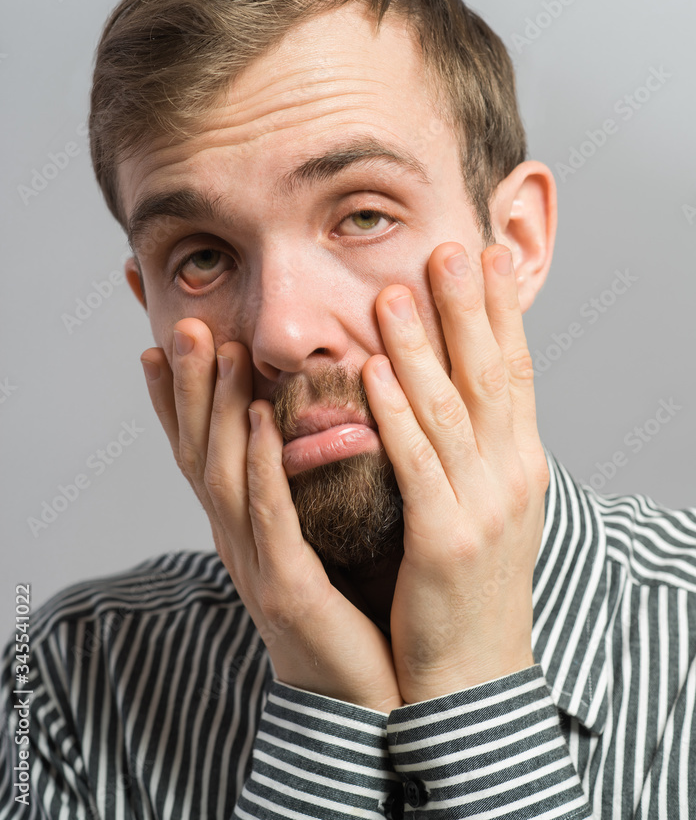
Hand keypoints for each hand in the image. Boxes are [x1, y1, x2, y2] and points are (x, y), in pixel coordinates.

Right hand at [140, 323, 402, 712]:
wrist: (362, 698)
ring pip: (224, 473)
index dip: (176, 396)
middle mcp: (236, 539)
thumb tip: (300, 422)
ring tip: (217, 350)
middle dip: (190, 386)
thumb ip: (300, 483)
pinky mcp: (287, 587)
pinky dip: (261, 465)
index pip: (200, 448)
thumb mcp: (313, 535)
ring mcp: (256, 563)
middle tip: (182, 324)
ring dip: (217, 409)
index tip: (159, 340)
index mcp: (243, 525)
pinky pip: (270, 516)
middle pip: (200, 449)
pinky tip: (259, 420)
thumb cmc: (346, 609)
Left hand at [360, 242, 548, 703]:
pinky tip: (376, 373)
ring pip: (450, 412)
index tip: (486, 256)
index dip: (500, 312)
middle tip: (451, 249)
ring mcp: (483, 509)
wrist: (472, 676)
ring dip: (423, 349)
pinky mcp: (445, 542)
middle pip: (491, 377)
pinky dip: (396, 417)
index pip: (516, 371)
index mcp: (520, 463)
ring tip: (395, 295)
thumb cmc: (469, 586)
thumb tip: (455, 387)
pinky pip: (417, 466)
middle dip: (469, 310)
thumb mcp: (487, 505)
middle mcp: (511, 477)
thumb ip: (474, 446)